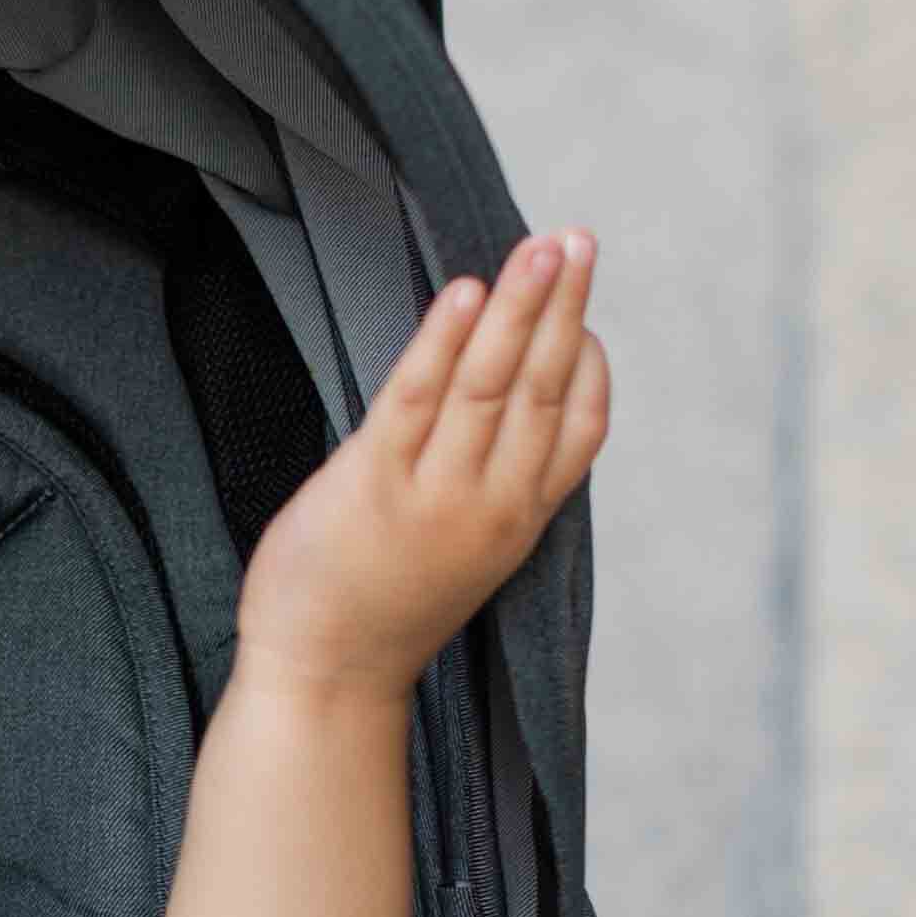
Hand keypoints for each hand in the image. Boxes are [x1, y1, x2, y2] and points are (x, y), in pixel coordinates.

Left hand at [234, 228, 609, 700]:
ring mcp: (437, 493)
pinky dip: (444, 340)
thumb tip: (497, 408)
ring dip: (520, 306)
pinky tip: (465, 292)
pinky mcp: (374, 483)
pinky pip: (417, 398)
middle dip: (564, 307)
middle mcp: (494, 503)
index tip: (585, 309)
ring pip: (493, 382)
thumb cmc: (383, 605)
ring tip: (539, 247)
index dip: (590, 362)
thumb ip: (490, 485)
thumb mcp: (466, 552)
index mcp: (521, 519)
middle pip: (544, 386)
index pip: (582, 427)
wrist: (325, 676)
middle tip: (577, 240)